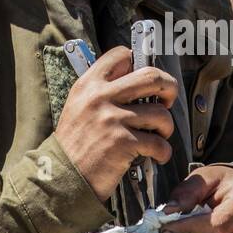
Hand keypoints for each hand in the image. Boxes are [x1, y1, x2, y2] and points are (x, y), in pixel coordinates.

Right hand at [54, 45, 177, 201]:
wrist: (63, 177)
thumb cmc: (75, 144)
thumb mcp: (78, 107)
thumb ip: (101, 91)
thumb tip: (134, 81)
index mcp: (88, 85)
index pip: (120, 55)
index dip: (140, 65)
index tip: (146, 82)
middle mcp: (100, 97)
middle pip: (151, 77)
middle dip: (169, 88)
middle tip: (168, 100)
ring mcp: (112, 119)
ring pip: (161, 114)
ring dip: (167, 127)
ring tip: (159, 135)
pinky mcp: (123, 143)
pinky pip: (158, 143)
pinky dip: (163, 152)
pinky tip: (157, 156)